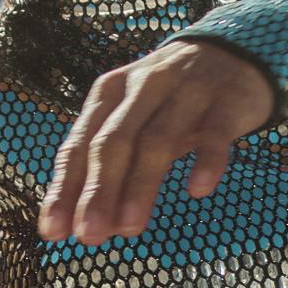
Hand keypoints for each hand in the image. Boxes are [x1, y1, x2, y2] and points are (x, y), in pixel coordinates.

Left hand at [38, 38, 277, 244]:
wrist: (232, 52)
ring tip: (129, 227)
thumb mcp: (133, 119)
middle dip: (99, 190)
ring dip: (141, 185)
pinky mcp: (226, 100)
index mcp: (110, 92)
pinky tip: (196, 190)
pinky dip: (206, 162)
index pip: (81, 144)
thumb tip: (81, 223)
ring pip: (158, 140)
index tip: (55, 232)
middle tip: (90, 235)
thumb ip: (109, 165)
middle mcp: (143, 86)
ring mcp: (186, 91)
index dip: (66, 188)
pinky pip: (215, 133)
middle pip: (115, 141)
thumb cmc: (170, 99)